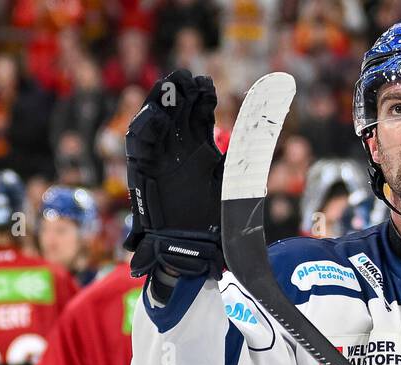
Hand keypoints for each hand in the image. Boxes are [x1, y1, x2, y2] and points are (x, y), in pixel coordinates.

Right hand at [124, 69, 224, 279]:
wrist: (191, 252)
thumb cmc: (213, 222)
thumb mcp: (233, 184)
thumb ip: (242, 159)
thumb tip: (262, 135)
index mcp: (200, 151)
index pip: (198, 115)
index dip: (202, 98)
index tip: (208, 86)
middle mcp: (178, 152)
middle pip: (175, 112)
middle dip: (180, 93)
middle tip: (186, 77)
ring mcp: (159, 160)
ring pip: (155, 123)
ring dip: (160, 103)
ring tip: (169, 87)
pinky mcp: (142, 174)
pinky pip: (139, 147)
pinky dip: (146, 130)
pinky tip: (158, 117)